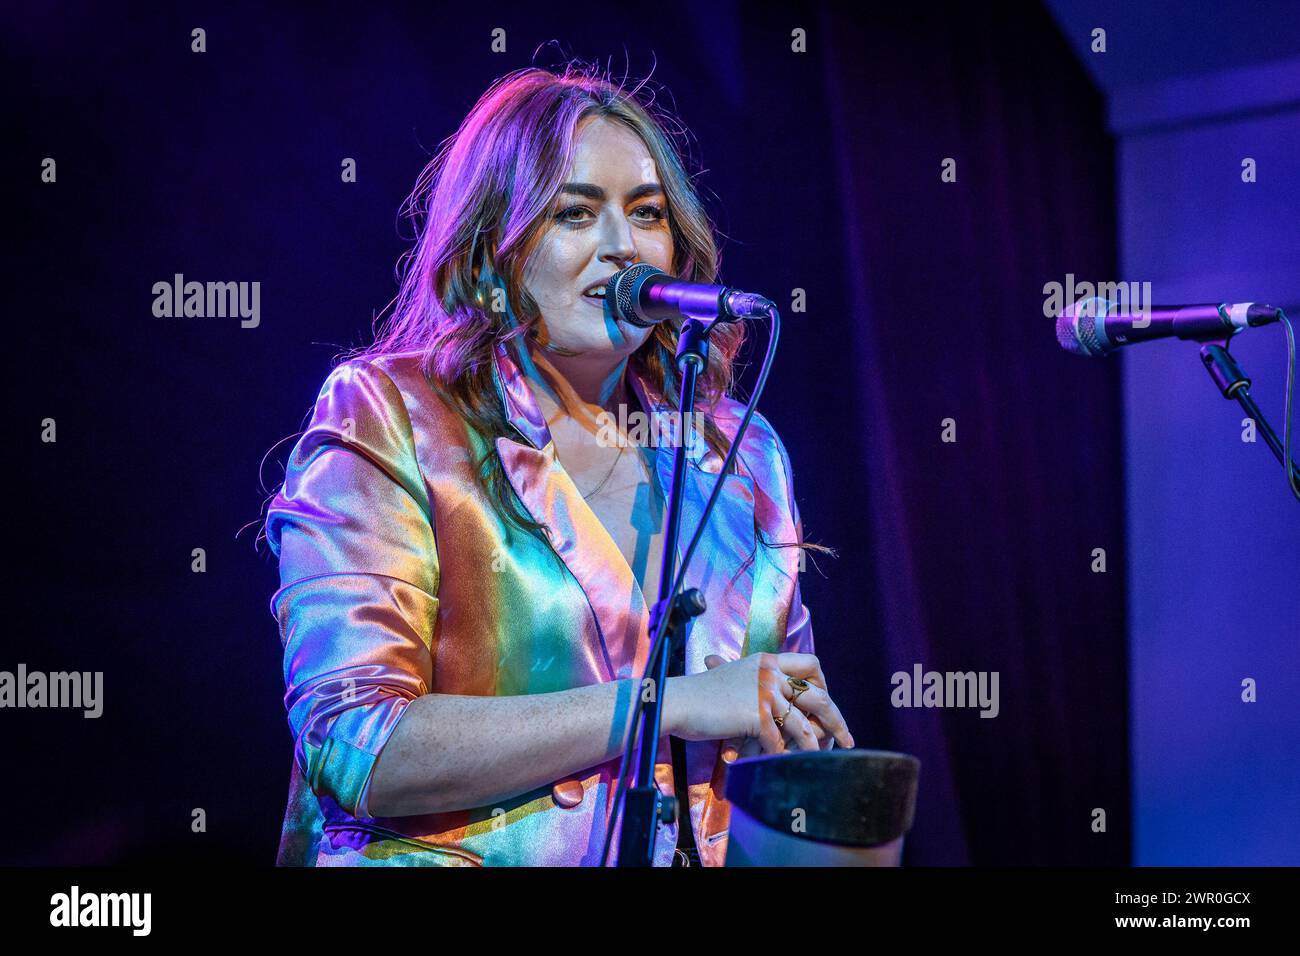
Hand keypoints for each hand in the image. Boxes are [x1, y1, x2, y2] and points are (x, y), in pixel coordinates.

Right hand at [666, 651, 853, 754]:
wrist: (679, 701)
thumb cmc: (702, 693)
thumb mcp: (733, 675)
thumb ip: (756, 680)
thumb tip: (776, 695)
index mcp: (768, 661)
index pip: (810, 664)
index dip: (823, 683)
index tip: (826, 701)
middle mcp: (770, 673)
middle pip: (817, 695)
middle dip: (836, 719)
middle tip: (847, 738)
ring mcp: (765, 693)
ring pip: (801, 724)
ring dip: (812, 745)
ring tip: (819, 759)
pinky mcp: (756, 714)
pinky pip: (778, 741)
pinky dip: (781, 755)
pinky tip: (782, 764)